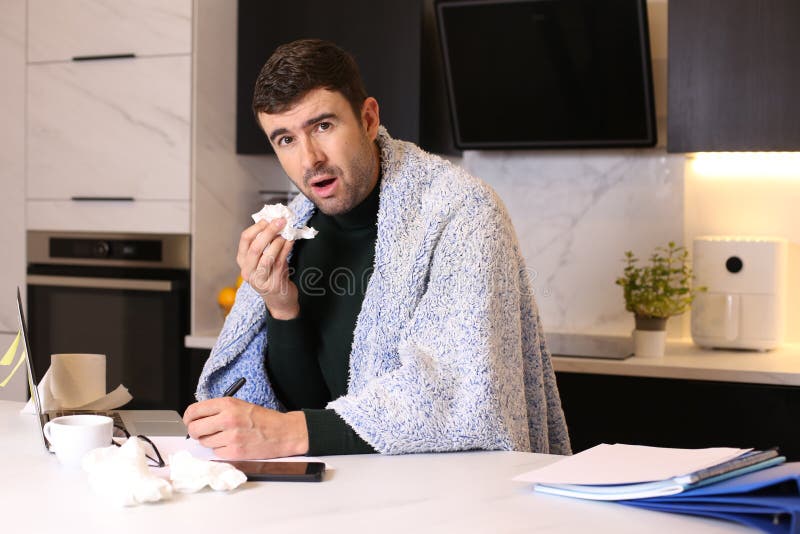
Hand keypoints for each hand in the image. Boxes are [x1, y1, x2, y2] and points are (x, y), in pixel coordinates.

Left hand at [183, 397, 308, 458]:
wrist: (283, 432)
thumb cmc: (262, 418)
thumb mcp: (240, 405)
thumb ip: (218, 410)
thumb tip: (197, 419)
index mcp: (227, 404)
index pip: (194, 411)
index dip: (188, 418)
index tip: (189, 421)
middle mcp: (227, 419)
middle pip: (195, 429)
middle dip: (196, 432)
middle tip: (202, 432)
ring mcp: (231, 436)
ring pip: (204, 442)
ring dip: (210, 442)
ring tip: (223, 437)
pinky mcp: (235, 452)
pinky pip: (216, 453)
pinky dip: (221, 450)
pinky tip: (231, 444)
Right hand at [237, 218, 298, 319]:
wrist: (280, 300)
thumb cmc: (272, 274)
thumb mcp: (264, 259)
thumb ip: (266, 243)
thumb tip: (274, 222)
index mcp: (243, 262)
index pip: (245, 240)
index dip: (256, 227)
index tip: (268, 219)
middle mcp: (248, 271)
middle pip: (255, 247)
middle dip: (268, 232)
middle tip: (280, 221)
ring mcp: (260, 279)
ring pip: (267, 256)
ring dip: (279, 241)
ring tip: (287, 233)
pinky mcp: (273, 284)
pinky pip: (280, 262)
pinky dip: (286, 249)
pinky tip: (291, 242)